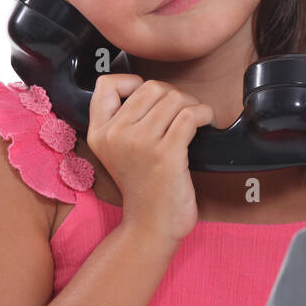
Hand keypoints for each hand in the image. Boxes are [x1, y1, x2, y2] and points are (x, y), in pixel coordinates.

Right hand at [85, 73, 214, 242]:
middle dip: (174, 94)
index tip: (151, 99)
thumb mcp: (118, 151)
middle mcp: (115, 134)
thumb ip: (123, 120)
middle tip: (183, 112)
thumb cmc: (143, 186)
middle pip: (151, 87)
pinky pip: (190, 115)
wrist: (151, 225)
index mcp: (99, 132)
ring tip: (195, 119)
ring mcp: (140, 143)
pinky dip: (204, 113)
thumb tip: (150, 87)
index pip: (106, 83)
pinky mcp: (166, 154)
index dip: (133, 81)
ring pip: (174, 97)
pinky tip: (206, 122)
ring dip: (192, 104)